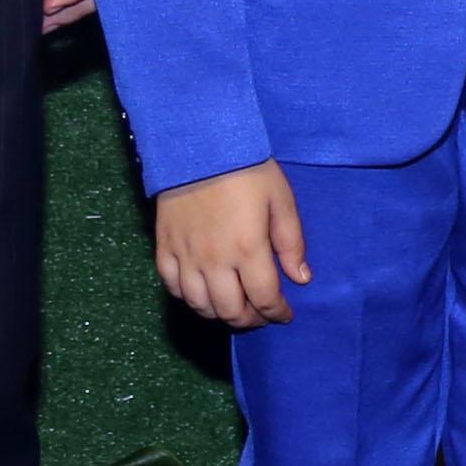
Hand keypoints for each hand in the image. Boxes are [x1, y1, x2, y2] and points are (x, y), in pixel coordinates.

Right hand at [153, 160, 309, 325]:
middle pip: (230, 310)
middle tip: (260, 314)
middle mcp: (214, 260)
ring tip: (233, 307)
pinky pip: (172, 286)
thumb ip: (291, 242)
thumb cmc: (247, 169)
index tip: (284, 314)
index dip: (277, 313)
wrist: (199, 144)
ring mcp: (185, 256)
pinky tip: (202, 292)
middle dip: (250, 320)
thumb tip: (301, 279)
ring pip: (199, 305)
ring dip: (219, 314)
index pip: (263, 299)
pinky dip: (188, 298)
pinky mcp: (164, 246)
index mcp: (247, 249)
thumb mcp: (280, 200)